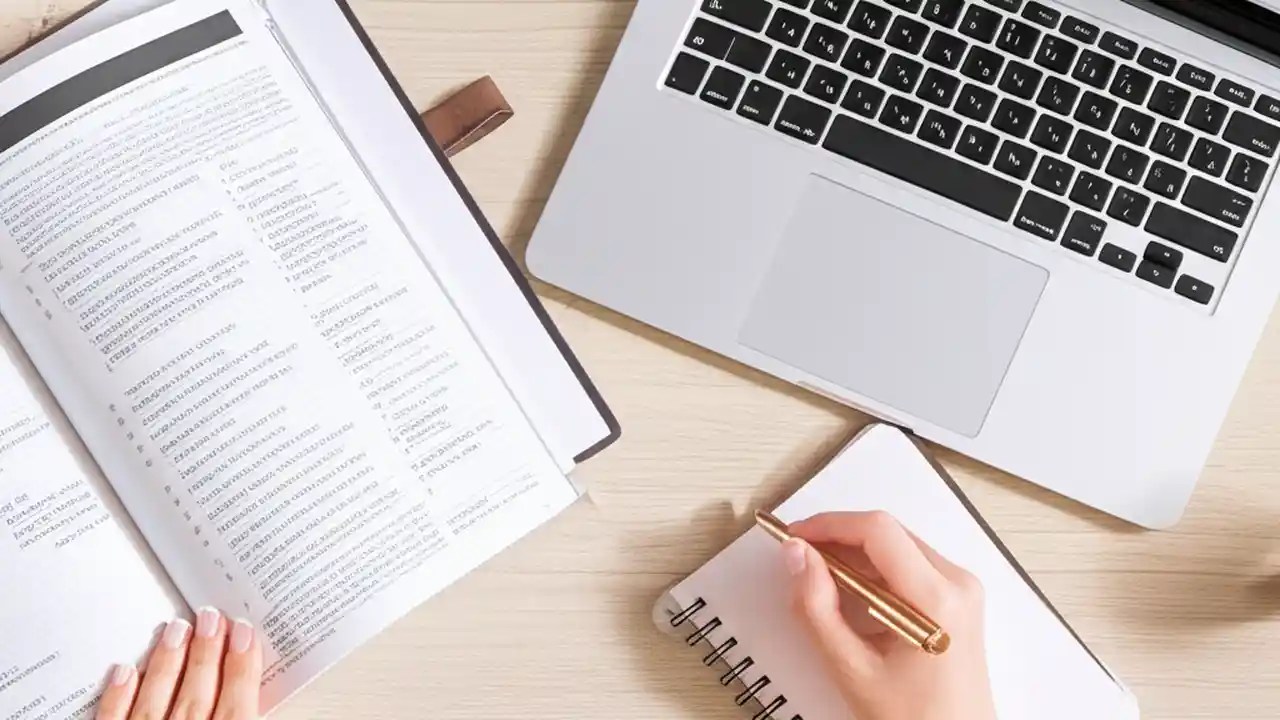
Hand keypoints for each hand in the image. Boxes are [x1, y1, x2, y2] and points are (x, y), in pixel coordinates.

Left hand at [97, 609, 263, 719]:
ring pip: (155, 699)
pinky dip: (118, 696)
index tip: (244, 633)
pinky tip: (124, 670)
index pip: (237, 703)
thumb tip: (258, 698)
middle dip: (206, 651)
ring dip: (167, 660)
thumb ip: (248, 718)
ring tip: (176, 628)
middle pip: (197, 694)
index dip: (243, 665)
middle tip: (211, 617)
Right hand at [783, 511, 996, 719]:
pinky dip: (873, 569)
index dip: (829, 524)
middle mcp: (958, 584)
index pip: (878, 531)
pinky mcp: (957, 598)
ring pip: (897, 545)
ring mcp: (962, 590)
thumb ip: (817, 609)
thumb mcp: (854, 670)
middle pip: (888, 533)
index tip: (795, 536)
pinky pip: (909, 564)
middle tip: (799, 558)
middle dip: (838, 538)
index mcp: (938, 600)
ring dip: (854, 553)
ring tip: (819, 579)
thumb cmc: (916, 719)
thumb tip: (797, 556)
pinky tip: (849, 593)